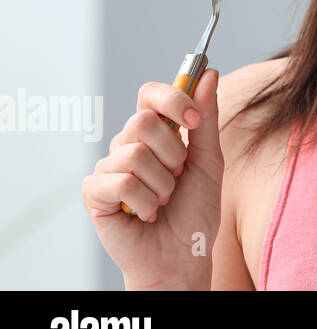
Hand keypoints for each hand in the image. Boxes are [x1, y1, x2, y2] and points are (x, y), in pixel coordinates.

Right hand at [81, 68, 222, 289]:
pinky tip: (146, 214)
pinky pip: (121, 181)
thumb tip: (209, 73)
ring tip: (163, 200)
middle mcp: (128, 145)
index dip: (173, 99)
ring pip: (134, 153)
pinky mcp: (94, 193)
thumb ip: (205, 119)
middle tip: (178, 176)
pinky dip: (145, 201)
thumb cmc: (195, 210)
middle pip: (142, 121)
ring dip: (162, 183)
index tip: (194, 121)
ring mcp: (109, 168)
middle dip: (172, 152)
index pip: (151, 93)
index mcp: (156, 132)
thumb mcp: (209, 160)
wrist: (182, 255)